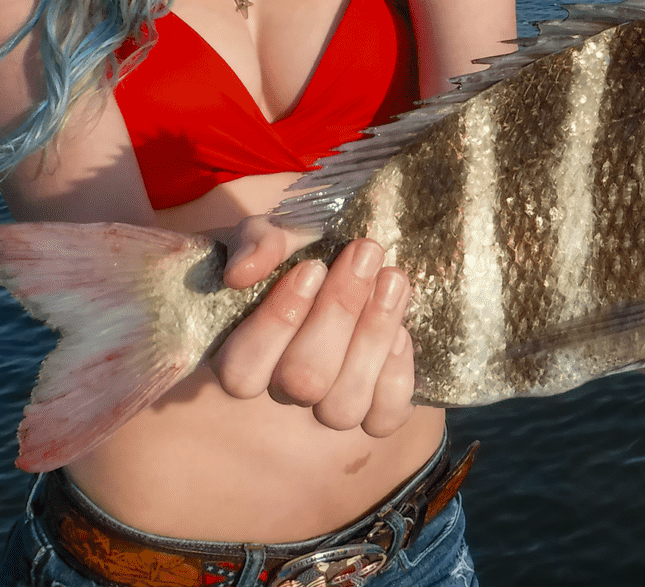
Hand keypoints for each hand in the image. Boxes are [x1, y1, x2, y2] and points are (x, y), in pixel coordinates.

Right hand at [207, 216, 416, 436]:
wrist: (353, 250)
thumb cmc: (299, 243)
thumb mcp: (272, 228)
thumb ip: (257, 242)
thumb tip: (242, 273)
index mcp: (243, 354)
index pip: (241, 371)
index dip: (276, 324)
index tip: (312, 267)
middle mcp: (283, 390)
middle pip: (302, 382)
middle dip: (338, 314)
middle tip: (365, 252)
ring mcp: (329, 403)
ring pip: (342, 406)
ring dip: (372, 336)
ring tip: (392, 278)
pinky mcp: (375, 408)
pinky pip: (384, 417)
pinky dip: (396, 372)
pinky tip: (403, 328)